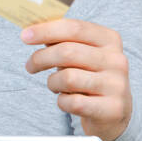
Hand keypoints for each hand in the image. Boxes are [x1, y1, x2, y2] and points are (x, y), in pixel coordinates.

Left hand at [21, 18, 131, 140]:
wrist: (114, 112)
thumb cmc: (89, 77)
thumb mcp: (81, 55)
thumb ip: (61, 41)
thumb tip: (32, 31)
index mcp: (110, 40)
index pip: (75, 28)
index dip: (46, 30)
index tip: (25, 36)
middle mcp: (117, 60)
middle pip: (67, 52)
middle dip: (41, 58)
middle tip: (30, 66)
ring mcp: (116, 85)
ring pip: (67, 78)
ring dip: (52, 83)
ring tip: (55, 86)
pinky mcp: (111, 108)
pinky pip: (72, 102)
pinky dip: (62, 102)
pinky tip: (66, 100)